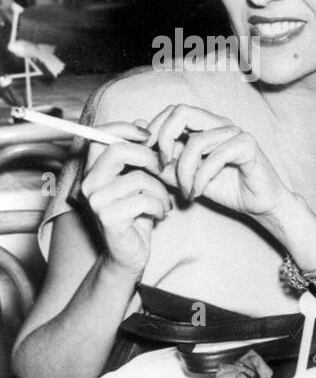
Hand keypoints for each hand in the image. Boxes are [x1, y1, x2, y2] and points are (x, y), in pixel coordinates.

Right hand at [80, 121, 171, 275]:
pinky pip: (143, 199)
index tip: (150, 137)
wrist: (130, 253)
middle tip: (165, 171)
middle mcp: (88, 183)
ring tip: (164, 202)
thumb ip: (138, 155)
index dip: (126, 129)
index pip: (100, 136)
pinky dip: (159, 206)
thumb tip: (143, 124)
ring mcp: (95, 200)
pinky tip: (160, 215)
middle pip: (118, 151)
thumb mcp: (140, 180)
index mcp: (93, 170)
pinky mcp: (108, 217)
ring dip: (161, 190)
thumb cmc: (138, 214)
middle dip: (150, 158)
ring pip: (138, 178)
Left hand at [145, 104, 290, 219]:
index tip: (150, 157)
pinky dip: (200, 178)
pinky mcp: (248, 146)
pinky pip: (215, 156)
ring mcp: (235, 133)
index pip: (173, 111)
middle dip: (164, 139)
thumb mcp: (184, 176)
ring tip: (185, 191)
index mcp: (205, 125)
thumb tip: (136, 136)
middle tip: (162, 166)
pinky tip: (197, 192)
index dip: (155, 130)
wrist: (259, 204)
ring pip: (195, 141)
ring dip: (184, 171)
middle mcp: (220, 123)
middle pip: (181, 111)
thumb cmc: (225, 187)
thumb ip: (162, 160)